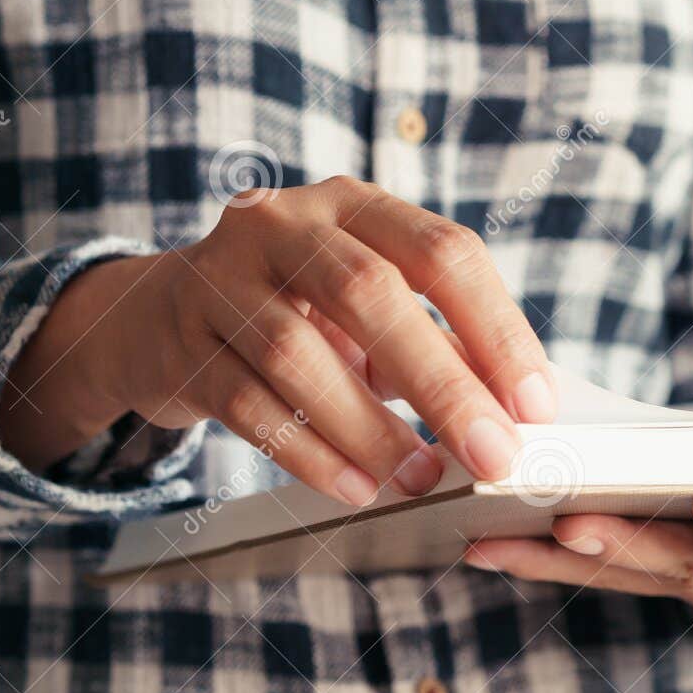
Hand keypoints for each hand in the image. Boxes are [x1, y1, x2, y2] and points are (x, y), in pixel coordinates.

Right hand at [0, 176, 553, 504]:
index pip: (443, 251)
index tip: (535, 405)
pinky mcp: (182, 342)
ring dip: (370, 427)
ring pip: (299, 354)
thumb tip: (519, 415)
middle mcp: (283, 224)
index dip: (497, 329)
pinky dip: (309, 453)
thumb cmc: (299, 311)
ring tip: (420, 478)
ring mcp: (220, 278)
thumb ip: (441, 343)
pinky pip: (248, 406)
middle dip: (443, 383)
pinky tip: (355, 488)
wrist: (158, 317)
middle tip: (492, 453)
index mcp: (354, 204)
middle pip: (372, 295)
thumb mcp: (369, 308)